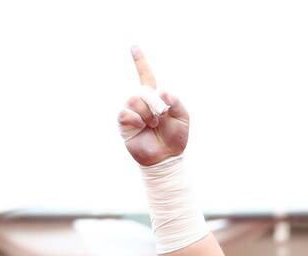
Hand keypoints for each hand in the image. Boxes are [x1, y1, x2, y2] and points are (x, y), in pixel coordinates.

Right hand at [118, 45, 189, 166]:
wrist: (166, 157)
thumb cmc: (175, 138)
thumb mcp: (183, 118)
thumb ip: (175, 102)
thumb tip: (162, 91)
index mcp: (155, 98)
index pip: (146, 76)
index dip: (140, 61)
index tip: (134, 46)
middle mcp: (141, 101)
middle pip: (143, 89)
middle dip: (155, 104)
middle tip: (161, 118)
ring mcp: (131, 111)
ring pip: (134, 99)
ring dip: (147, 113)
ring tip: (152, 125)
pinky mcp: (124, 122)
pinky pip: (126, 113)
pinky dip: (137, 121)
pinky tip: (142, 128)